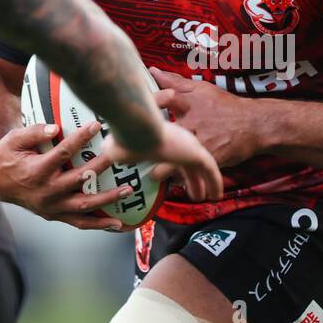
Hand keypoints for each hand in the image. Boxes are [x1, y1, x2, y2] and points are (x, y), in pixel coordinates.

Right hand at [0, 121, 134, 230]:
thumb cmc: (6, 158)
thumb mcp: (13, 140)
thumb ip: (33, 132)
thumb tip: (55, 127)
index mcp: (37, 170)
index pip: (63, 152)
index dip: (80, 138)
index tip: (96, 125)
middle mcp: (47, 191)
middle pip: (80, 179)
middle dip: (102, 167)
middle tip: (120, 156)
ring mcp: (52, 206)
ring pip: (84, 205)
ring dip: (108, 198)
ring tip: (128, 189)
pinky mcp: (54, 215)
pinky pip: (79, 223)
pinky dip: (98, 224)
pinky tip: (116, 223)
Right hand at [102, 114, 223, 203]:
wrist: (136, 126)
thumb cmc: (126, 134)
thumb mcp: (121, 147)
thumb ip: (118, 150)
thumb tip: (106, 151)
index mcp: (164, 141)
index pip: (175, 159)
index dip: (178, 171)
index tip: (177, 181)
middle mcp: (180, 142)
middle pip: (190, 165)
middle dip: (193, 180)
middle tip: (195, 193)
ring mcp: (189, 147)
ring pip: (203, 169)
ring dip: (205, 183)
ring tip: (207, 197)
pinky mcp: (197, 154)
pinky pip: (211, 172)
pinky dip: (215, 182)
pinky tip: (217, 194)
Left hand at [145, 67, 264, 168]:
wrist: (254, 124)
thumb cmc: (225, 106)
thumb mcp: (202, 90)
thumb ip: (175, 83)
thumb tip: (153, 70)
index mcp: (189, 104)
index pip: (163, 100)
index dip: (148, 105)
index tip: (133, 113)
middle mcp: (194, 123)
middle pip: (165, 135)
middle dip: (149, 145)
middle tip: (133, 153)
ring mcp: (203, 142)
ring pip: (177, 158)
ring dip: (164, 168)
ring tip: (154, 175)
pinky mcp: (212, 158)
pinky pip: (192, 171)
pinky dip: (184, 178)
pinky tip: (176, 181)